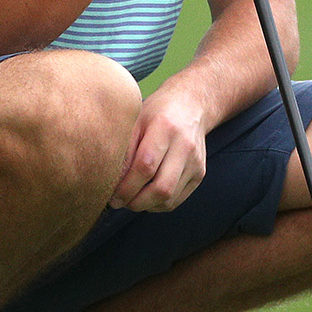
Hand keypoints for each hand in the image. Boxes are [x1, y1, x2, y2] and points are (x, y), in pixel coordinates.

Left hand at [109, 92, 210, 212]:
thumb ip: (125, 149)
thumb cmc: (157, 112)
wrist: (191, 106)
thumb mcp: (135, 120)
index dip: (126, 186)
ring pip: (169, 199)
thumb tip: (111, 181)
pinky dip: (158, 204)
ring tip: (131, 198)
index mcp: (166, 128)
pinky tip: (146, 196)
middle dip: (136, 202)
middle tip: (119, 202)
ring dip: (146, 206)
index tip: (112, 195)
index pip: (145, 166)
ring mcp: (196, 162)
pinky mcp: (200, 174)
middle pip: (161, 188)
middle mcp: (185, 146)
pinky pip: (176, 200)